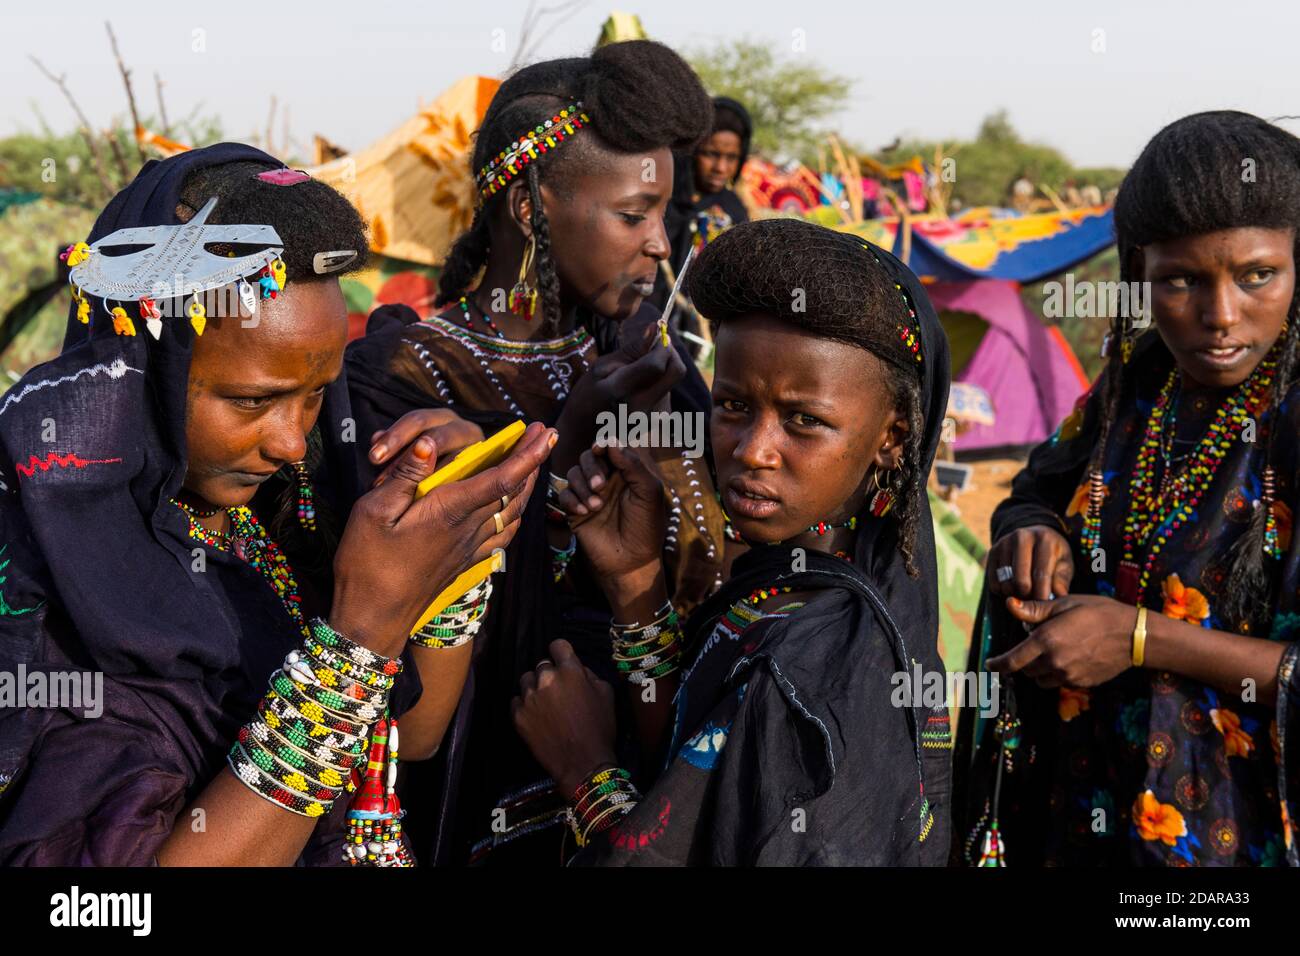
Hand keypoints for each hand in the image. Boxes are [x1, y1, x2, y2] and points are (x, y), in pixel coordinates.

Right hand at [330, 421, 555, 656]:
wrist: (374, 617)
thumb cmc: (367, 562)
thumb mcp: (374, 511)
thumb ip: (406, 475)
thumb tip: (428, 442)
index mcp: (450, 510)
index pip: (503, 478)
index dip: (529, 454)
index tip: (547, 433)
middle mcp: (469, 528)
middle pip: (515, 492)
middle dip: (534, 460)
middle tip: (548, 436)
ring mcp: (470, 547)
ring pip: (512, 512)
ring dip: (528, 485)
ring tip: (534, 464)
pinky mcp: (465, 561)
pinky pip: (501, 535)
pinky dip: (515, 515)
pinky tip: (514, 510)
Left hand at [511, 640, 617, 797]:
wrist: (583, 763)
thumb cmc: (600, 728)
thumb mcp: (606, 694)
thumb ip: (590, 675)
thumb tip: (578, 669)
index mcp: (569, 671)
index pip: (558, 645)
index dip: (561, 652)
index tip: (563, 661)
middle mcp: (546, 679)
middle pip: (542, 664)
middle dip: (550, 673)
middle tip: (559, 690)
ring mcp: (529, 698)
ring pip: (526, 680)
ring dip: (535, 686)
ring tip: (545, 702)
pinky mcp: (518, 716)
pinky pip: (516, 700)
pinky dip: (525, 704)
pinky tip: (536, 715)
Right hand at [552, 311, 685, 468]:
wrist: (583, 433)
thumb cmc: (587, 396)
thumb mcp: (600, 368)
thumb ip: (631, 351)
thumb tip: (655, 328)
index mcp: (623, 391)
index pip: (658, 363)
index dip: (662, 345)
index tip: (658, 333)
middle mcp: (642, 407)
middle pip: (677, 371)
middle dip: (670, 353)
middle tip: (656, 345)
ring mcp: (652, 417)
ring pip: (672, 380)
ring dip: (662, 368)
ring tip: (637, 372)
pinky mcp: (657, 421)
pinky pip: (666, 391)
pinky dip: (658, 382)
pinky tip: (638, 388)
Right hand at [557, 443, 664, 578]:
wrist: (631, 561)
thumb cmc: (645, 526)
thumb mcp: (648, 493)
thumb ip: (633, 465)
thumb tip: (612, 442)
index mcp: (625, 472)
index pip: (610, 448)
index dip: (603, 445)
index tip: (601, 448)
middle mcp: (606, 479)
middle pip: (588, 457)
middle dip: (592, 467)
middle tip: (601, 485)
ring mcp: (589, 494)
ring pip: (573, 473)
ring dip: (582, 486)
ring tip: (596, 506)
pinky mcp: (575, 510)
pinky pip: (564, 494)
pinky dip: (572, 500)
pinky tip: (585, 512)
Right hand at [987, 525, 1073, 599]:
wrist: (1036, 540)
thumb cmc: (1053, 556)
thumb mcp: (1065, 565)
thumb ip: (1061, 580)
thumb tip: (1058, 595)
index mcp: (1044, 539)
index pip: (1040, 574)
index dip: (1042, 594)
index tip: (1044, 605)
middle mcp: (1022, 537)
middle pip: (1020, 580)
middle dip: (1028, 596)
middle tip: (1034, 600)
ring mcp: (1004, 543)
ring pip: (1005, 583)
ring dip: (1015, 595)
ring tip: (1025, 594)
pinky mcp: (993, 551)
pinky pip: (994, 582)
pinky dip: (1003, 592)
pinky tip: (1013, 589)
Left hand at [987, 594, 1137, 687]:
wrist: (1133, 635)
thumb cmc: (1098, 612)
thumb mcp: (1065, 604)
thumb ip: (1034, 610)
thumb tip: (1010, 605)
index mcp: (1046, 640)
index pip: (1012, 661)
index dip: (997, 664)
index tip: (989, 664)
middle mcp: (1054, 662)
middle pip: (1025, 671)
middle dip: (1022, 661)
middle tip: (1032, 646)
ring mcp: (1069, 675)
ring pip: (1040, 680)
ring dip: (1037, 669)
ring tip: (1050, 652)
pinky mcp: (1081, 683)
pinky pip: (1059, 683)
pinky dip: (1055, 674)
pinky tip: (1068, 658)